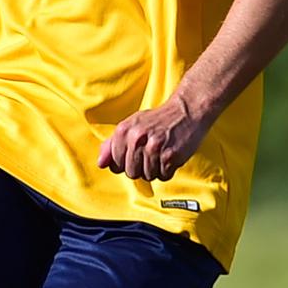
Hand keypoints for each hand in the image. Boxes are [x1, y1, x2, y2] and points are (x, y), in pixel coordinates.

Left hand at [97, 94, 212, 181]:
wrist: (186, 111)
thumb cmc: (157, 120)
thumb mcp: (131, 126)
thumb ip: (111, 144)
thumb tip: (101, 164)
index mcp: (124, 130)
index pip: (115, 164)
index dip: (126, 162)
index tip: (137, 152)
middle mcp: (137, 138)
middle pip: (131, 173)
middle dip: (141, 167)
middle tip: (151, 152)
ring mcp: (154, 147)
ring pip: (147, 176)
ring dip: (156, 169)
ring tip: (162, 153)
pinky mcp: (170, 156)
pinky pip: (164, 176)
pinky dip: (168, 170)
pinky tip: (171, 156)